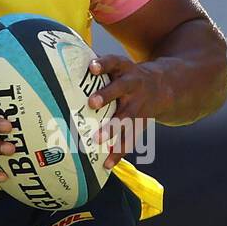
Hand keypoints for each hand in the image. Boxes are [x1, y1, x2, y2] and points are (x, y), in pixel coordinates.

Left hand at [86, 54, 167, 169]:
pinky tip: (106, 163)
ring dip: (112, 128)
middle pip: (121, 88)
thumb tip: (62, 62)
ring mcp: (138, 105)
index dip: (103, 64)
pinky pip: (130, 139)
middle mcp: (133, 86)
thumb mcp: (119, 66)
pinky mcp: (140, 124)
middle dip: (107, 95)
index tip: (92, 67)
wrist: (163, 87)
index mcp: (125, 69)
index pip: (114, 62)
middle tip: (92, 103)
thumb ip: (98, 66)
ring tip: (97, 139)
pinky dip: (118, 152)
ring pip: (126, 117)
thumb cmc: (127, 76)